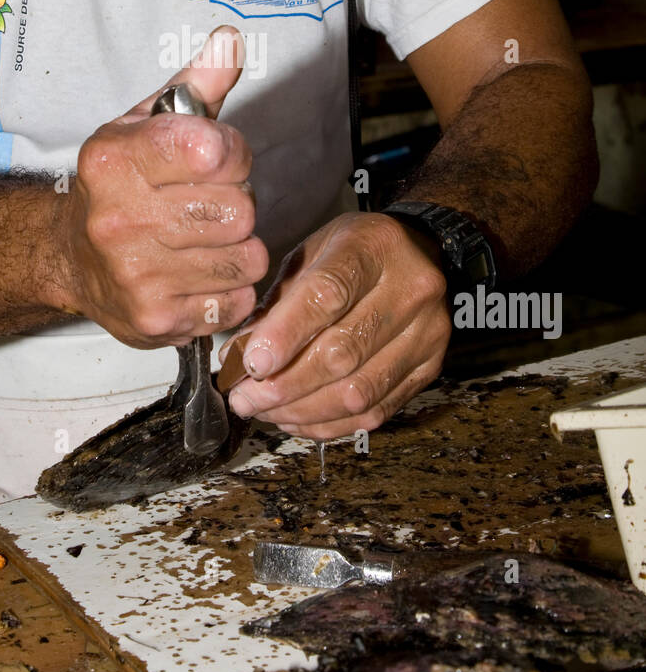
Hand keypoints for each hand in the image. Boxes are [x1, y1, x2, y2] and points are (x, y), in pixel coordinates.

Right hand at [59, 26, 267, 348]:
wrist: (68, 259)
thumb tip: (230, 41)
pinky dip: (228, 290)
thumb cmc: (119, 185)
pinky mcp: (155, 319)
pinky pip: (237, 300)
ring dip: (237, 248)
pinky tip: (198, 274)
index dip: (231, 154)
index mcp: (115, 160)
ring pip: (247, 256)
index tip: (214, 159)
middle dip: (236, 204)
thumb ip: (194, 86)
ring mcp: (135, 274)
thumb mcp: (144, 124)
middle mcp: (119, 217)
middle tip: (207, 205)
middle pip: (240, 209)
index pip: (214, 150)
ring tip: (203, 240)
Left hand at [218, 212, 450, 437]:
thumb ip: (278, 300)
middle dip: (285, 384)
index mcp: (374, 247)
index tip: (251, 363)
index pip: (329, 294)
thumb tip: (241, 355)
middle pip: (343, 352)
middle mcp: (410, 289)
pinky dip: (329, 424)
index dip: (286, 334)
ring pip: (359, 391)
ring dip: (302, 410)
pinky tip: (296, 419)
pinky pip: (375, 410)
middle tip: (243, 398)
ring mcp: (426, 332)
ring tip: (264, 411)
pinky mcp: (430, 367)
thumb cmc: (353, 253)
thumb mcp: (312, 253)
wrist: (420, 252)